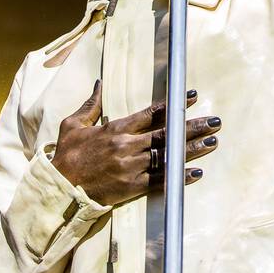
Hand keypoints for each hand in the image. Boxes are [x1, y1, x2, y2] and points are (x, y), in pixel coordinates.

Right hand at [50, 80, 220, 206]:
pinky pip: (160, 181)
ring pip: (167, 156)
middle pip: (166, 134)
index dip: (174, 105)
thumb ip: (90, 104)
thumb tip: (100, 84)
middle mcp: (127, 146)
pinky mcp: (131, 187)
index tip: (193, 96)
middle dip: (192, 126)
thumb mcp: (72, 124)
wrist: (59, 188)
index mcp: (115, 129)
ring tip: (212, 142)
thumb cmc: (65, 156)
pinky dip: (179, 177)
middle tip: (215, 121)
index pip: (151, 113)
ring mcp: (130, 167)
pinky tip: (196, 172)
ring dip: (191, 149)